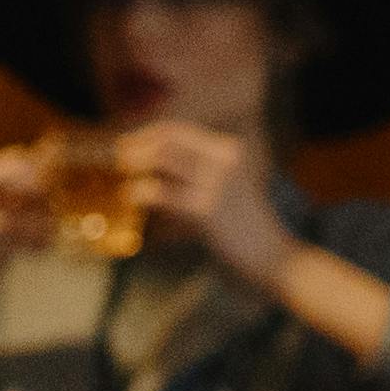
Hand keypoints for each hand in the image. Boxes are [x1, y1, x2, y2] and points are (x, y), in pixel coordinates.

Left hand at [114, 119, 295, 288]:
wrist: (274, 258)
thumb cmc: (246, 231)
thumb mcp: (225, 193)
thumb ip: (195, 179)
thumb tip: (153, 170)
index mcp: (230, 152)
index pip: (180, 132)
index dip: (148, 134)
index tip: (127, 144)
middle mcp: (225, 159)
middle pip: (168, 140)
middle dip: (136, 145)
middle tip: (115, 157)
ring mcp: (217, 181)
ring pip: (164, 158)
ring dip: (134, 162)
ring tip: (117, 173)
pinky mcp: (207, 208)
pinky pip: (164, 193)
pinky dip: (141, 191)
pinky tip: (131, 196)